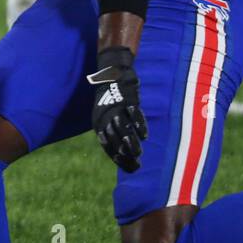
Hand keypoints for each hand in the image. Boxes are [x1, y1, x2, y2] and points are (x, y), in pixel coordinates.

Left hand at [86, 46, 147, 172]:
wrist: (111, 75)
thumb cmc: (109, 100)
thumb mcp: (104, 117)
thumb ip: (111, 133)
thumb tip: (120, 153)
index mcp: (98, 123)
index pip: (107, 144)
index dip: (116, 157)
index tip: (128, 168)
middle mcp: (105, 117)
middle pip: (115, 138)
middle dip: (124, 153)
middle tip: (135, 164)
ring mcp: (116, 108)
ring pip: (123, 127)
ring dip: (130, 141)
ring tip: (137, 153)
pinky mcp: (127, 99)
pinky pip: (133, 113)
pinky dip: (138, 123)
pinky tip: (144, 134)